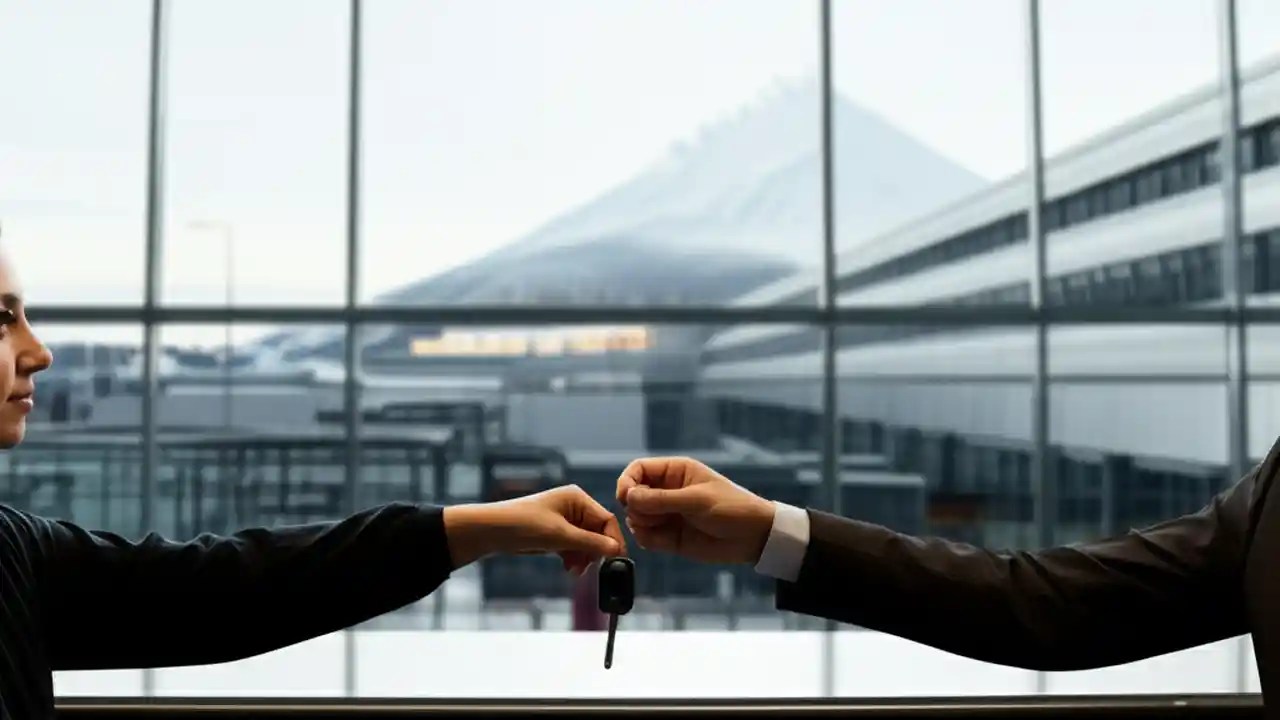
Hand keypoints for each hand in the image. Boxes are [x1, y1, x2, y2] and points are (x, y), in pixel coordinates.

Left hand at [443, 485, 625, 573]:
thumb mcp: (559, 536)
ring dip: (583, 557)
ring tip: (574, 570)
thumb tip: (616, 550)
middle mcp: (573, 507)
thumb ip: (590, 543)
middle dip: (594, 552)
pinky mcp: (553, 533)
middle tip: (590, 568)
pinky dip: (573, 557)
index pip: (606, 520)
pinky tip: (568, 568)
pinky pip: (572, 547)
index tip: (615, 561)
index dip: (612, 541)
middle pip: (597, 532)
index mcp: (577, 498)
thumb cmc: (523, 525)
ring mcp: (563, 520)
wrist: (490, 531)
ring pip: (585, 542)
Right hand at [616, 456, 774, 564]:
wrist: (754, 538)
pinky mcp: (669, 537)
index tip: (625, 497)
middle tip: (652, 517)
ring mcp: (667, 515)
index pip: (638, 470)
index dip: (627, 482)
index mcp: (675, 472)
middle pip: (632, 495)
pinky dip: (648, 540)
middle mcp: (667, 491)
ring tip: (663, 530)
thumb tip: (629, 497)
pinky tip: (664, 542)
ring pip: (635, 518)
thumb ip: (661, 499)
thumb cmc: (731, 508)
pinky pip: (645, 537)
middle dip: (636, 507)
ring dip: (641, 525)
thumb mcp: (697, 500)